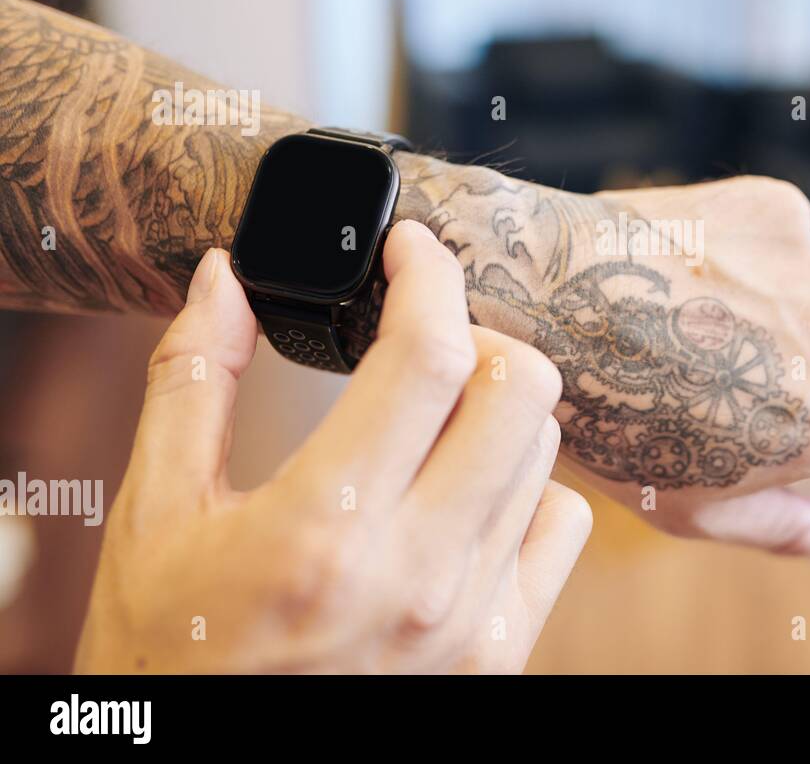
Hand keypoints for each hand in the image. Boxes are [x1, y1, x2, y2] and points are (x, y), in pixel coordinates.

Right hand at [76, 221, 590, 673]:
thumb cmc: (169, 658)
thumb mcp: (153, 515)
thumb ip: (194, 382)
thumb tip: (225, 279)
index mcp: (324, 529)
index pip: (430, 356)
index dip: (428, 275)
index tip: (409, 248)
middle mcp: (418, 574)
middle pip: (521, 388)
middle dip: (476, 333)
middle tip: (424, 336)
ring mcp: (471, 620)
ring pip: (543, 451)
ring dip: (495, 407)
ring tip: (435, 412)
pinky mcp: (499, 653)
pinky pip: (560, 525)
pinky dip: (528, 487)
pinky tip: (468, 489)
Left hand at [580, 178, 809, 567]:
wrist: (543, 298)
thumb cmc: (608, 418)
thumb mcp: (693, 506)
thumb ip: (786, 528)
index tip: (793, 424)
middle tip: (727, 377)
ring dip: (785, 313)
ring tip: (695, 324)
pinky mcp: (780, 210)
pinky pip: (792, 246)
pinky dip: (756, 257)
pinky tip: (689, 274)